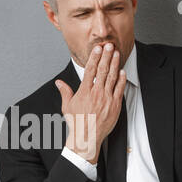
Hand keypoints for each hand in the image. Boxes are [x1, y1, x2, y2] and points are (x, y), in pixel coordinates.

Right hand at [53, 43, 126, 163]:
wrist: (88, 136)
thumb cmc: (77, 122)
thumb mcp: (67, 106)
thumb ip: (65, 92)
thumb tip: (59, 83)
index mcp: (84, 91)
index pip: (90, 70)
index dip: (94, 57)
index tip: (97, 49)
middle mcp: (96, 93)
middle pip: (102, 70)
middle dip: (106, 56)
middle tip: (109, 46)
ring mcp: (106, 99)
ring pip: (111, 77)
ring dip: (114, 64)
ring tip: (116, 53)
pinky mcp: (115, 105)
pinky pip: (119, 89)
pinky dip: (121, 79)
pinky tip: (122, 71)